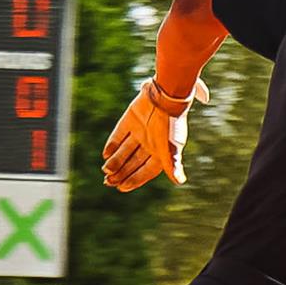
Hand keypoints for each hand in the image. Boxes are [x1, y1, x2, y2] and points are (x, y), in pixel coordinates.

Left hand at [103, 76, 207, 191]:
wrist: (167, 96)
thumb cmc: (172, 125)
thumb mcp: (173, 147)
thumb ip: (172, 164)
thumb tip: (180, 182)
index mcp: (161, 152)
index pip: (146, 171)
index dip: (134, 180)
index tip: (121, 187)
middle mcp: (150, 143)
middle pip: (133, 162)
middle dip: (121, 173)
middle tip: (108, 182)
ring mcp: (140, 131)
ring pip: (125, 150)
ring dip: (115, 161)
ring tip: (105, 171)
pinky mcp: (131, 119)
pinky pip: (119, 134)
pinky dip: (112, 144)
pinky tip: (105, 154)